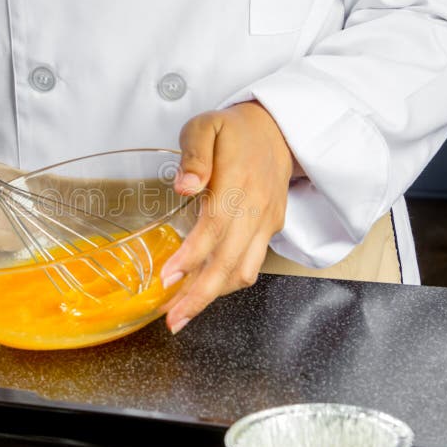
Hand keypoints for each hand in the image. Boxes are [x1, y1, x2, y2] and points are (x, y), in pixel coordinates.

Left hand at [159, 101, 295, 333]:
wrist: (278, 130)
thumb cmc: (235, 130)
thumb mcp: (206, 126)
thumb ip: (194, 153)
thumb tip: (185, 186)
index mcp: (238, 183)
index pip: (215, 228)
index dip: (191, 257)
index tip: (168, 279)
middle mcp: (256, 209)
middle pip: (230, 262)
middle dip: (200, 296)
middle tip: (173, 320)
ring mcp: (266, 222)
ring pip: (245, 271)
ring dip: (214, 296)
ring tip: (183, 313)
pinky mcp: (271, 229)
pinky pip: (251, 264)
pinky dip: (228, 282)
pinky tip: (204, 290)